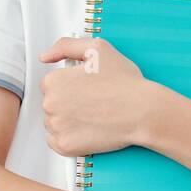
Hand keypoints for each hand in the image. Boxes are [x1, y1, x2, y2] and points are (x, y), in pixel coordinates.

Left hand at [38, 36, 154, 156]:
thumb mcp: (98, 49)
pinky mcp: (65, 145)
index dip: (71, 84)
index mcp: (55, 81)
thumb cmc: (126, 83)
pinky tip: (89, 128)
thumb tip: (46, 57)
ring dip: (69, 120)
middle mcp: (51, 104)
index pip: (51, 84)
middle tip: (94, 101)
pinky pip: (57, 142)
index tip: (87, 88)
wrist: (144, 111)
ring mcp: (57, 126)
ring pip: (54, 123)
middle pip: (51, 103)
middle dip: (69, 102)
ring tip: (94, 114)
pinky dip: (70, 137)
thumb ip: (66, 45)